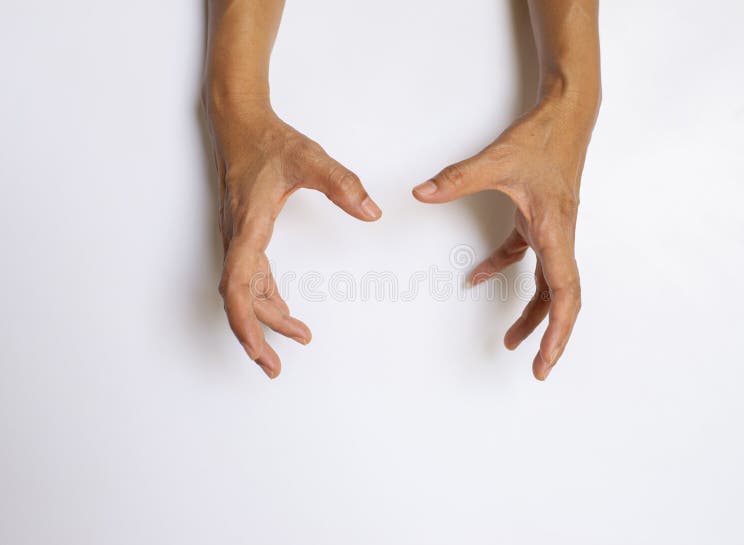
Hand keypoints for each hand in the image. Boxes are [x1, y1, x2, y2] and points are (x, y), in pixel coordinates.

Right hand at [205, 99, 381, 377]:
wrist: (238, 122)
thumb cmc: (268, 140)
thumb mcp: (309, 158)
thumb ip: (342, 184)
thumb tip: (371, 211)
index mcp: (249, 227)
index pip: (239, 288)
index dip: (247, 325)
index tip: (261, 353)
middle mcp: (238, 238)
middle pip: (242, 300)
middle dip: (258, 335)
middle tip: (277, 367)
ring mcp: (239, 238)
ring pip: (246, 291)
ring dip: (267, 318)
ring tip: (299, 336)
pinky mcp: (246, 234)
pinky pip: (251, 277)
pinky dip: (267, 297)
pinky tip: (284, 308)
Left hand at [413, 95, 596, 379]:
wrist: (566, 114)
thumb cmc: (543, 137)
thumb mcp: (498, 159)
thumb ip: (457, 178)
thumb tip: (421, 193)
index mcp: (554, 231)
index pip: (563, 293)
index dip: (557, 331)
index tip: (545, 360)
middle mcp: (558, 236)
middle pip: (561, 298)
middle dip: (551, 336)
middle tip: (536, 368)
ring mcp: (550, 230)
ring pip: (547, 283)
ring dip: (531, 312)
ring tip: (509, 340)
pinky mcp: (539, 219)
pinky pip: (526, 256)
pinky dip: (504, 270)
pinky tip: (478, 276)